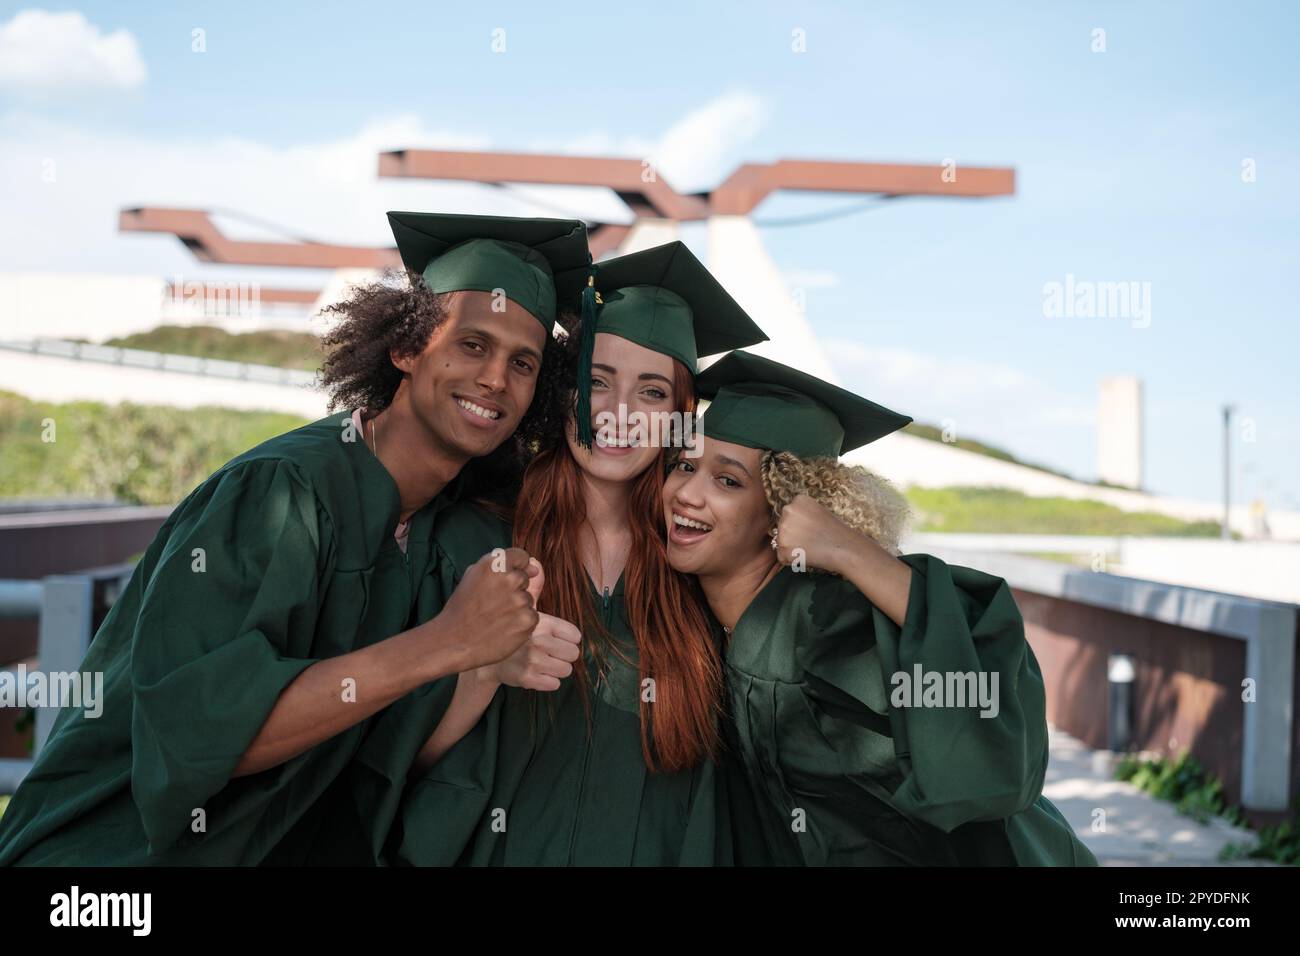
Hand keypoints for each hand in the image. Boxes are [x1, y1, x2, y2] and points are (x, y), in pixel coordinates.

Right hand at [432, 547, 539, 670]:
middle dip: (513, 589)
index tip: (504, 581)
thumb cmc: (462, 609)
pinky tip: (503, 628)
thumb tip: (535, 568)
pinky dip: (521, 623)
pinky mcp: (527, 620)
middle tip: (492, 604)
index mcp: (494, 564)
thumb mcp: (473, 577)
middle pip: (524, 578)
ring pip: (528, 599)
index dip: (514, 568)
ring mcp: (520, 600)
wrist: (453, 642)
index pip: (521, 556)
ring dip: (517, 607)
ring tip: (495, 617)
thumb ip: (501, 566)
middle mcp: (510, 579)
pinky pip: (532, 616)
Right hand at [477, 562, 581, 690]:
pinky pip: (553, 684)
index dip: (569, 638)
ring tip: (544, 663)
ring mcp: (532, 660)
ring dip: (557, 668)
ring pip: (566, 670)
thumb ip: (532, 586)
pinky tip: (536, 673)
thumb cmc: (493, 620)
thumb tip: (537, 562)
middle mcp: (538, 640)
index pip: (575, 635)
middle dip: (564, 654)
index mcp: (540, 620)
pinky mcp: (525, 678)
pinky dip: (547, 681)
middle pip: (574, 653)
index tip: (559, 639)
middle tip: (551, 653)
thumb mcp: (511, 597)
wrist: (467, 646)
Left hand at [772, 493, 856, 572]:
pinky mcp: (782, 548)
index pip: (789, 514)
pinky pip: (782, 557)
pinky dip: (792, 559)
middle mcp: (788, 511)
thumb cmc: (837, 532)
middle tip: (812, 540)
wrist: (845, 548)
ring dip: (792, 548)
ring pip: (781, 542)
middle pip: (783, 527)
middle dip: (793, 535)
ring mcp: (783, 530)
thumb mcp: (819, 511)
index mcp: (798, 500)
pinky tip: (806, 555)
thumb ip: (802, 513)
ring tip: (810, 547)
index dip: (800, 525)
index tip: (813, 529)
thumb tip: (790, 524)